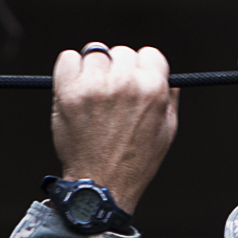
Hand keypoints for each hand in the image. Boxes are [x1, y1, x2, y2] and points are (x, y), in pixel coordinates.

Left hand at [49, 45, 178, 210]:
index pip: (150, 54)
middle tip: (112, 91)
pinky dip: (70, 68)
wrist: (101, 185)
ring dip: (94, 69)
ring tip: (93, 91)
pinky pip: (68, 59)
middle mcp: (125, 83)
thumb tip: (168, 78)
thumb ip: (169, 98)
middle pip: (122, 52)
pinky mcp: (69, 93)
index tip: (135, 78)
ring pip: (95, 54)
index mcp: (153, 88)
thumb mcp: (167, 130)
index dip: (142, 67)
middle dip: (118, 69)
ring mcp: (95, 86)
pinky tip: (75, 86)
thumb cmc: (134, 162)